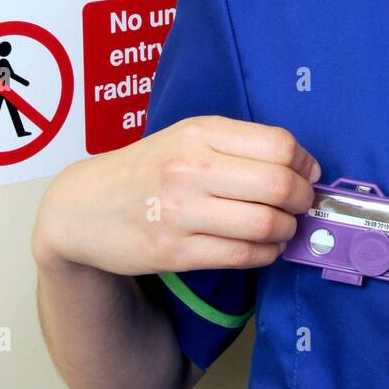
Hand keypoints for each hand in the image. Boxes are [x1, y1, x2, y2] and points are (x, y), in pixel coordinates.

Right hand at [32, 115, 319, 278]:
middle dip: (302, 199)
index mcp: (198, 133)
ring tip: (283, 228)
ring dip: (287, 230)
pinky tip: (264, 247)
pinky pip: (241, 255)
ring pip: (265, 224)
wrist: (82, 207)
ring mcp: (180, 212)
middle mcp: (190, 169)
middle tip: (301, 205)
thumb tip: (302, 165)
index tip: (306, 174)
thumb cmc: (146, 168)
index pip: (278, 145)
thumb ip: (238, 145)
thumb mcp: (186, 138)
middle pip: (278, 185)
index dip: (304, 163)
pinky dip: (266, 254)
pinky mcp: (174, 252)